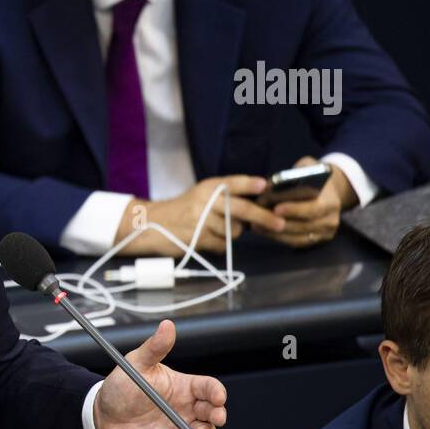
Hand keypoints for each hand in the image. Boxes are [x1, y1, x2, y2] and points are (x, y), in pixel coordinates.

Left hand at [93, 319, 227, 428]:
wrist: (101, 416)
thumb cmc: (121, 387)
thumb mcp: (137, 364)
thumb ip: (154, 347)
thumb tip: (167, 325)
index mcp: (183, 386)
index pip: (209, 387)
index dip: (217, 392)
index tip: (218, 397)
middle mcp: (186, 407)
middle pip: (213, 411)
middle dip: (218, 415)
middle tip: (215, 417)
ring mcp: (180, 427)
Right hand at [113, 175, 286, 255]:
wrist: (150, 224)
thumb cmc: (182, 211)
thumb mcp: (201, 196)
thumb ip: (225, 198)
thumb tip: (258, 207)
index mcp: (208, 187)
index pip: (233, 182)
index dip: (250, 184)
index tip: (265, 185)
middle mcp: (205, 200)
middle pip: (241, 209)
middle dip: (263, 217)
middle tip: (279, 224)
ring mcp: (200, 219)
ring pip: (234, 231)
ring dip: (232, 234)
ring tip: (216, 231)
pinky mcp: (197, 237)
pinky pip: (222, 244)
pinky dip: (220, 245)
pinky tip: (208, 240)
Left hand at [251, 156, 353, 247]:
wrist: (331, 190)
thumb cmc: (314, 177)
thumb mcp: (307, 168)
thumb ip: (293, 175)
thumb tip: (269, 187)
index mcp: (331, 201)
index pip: (313, 209)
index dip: (294, 210)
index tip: (275, 209)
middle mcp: (331, 220)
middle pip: (303, 226)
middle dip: (279, 224)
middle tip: (257, 220)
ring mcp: (325, 233)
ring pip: (297, 238)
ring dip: (275, 233)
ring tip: (256, 226)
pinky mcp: (316, 240)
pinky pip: (295, 243)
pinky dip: (279, 238)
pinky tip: (264, 231)